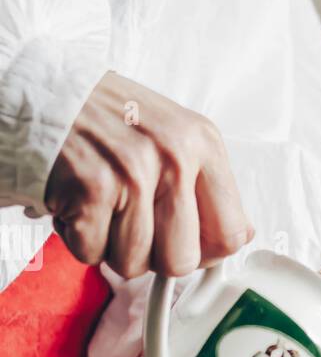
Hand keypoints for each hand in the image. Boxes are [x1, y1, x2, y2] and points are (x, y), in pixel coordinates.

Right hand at [46, 71, 252, 277]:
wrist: (46, 92)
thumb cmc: (111, 119)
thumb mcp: (175, 136)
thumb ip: (207, 187)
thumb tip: (238, 234)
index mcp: (202, 143)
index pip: (230, 233)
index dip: (205, 253)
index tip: (187, 246)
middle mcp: (173, 156)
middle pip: (182, 261)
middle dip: (154, 256)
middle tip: (135, 225)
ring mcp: (132, 172)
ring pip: (134, 263)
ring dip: (112, 246)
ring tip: (105, 207)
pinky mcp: (90, 188)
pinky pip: (92, 253)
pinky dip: (80, 238)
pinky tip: (80, 204)